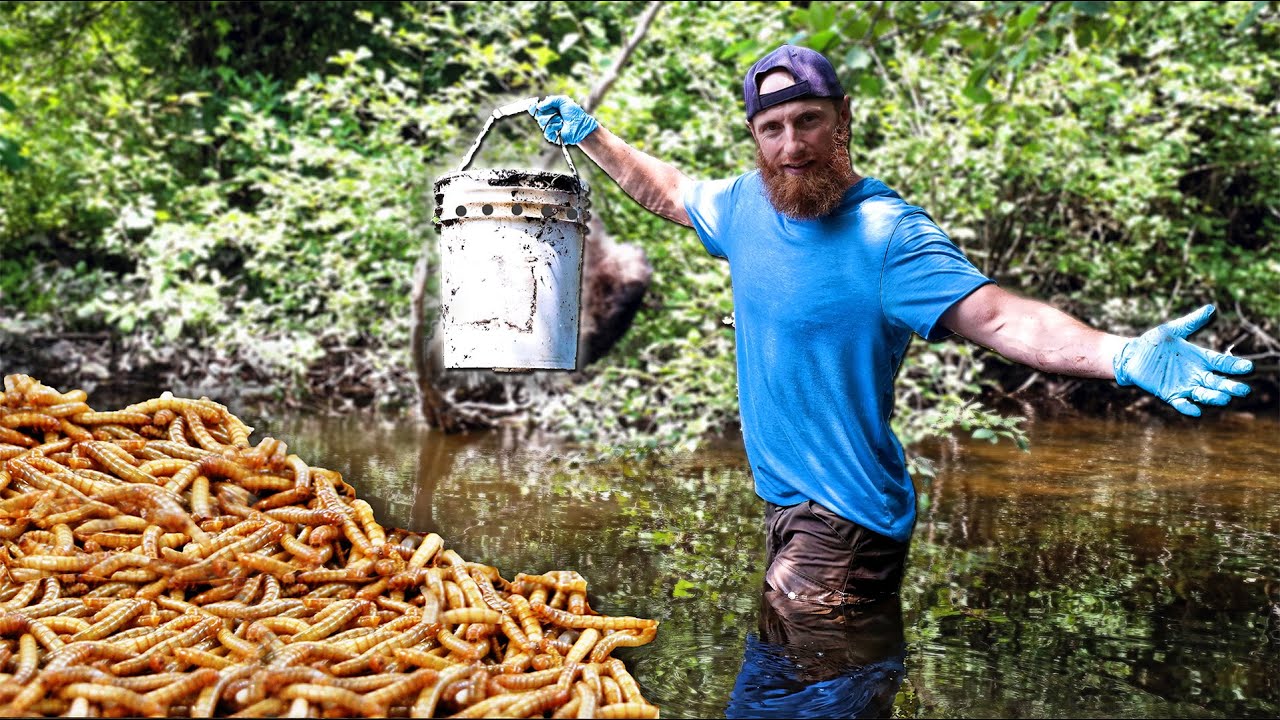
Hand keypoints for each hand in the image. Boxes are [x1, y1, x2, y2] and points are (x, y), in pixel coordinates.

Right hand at [529, 96, 598, 144]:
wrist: (580, 124)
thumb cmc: (574, 113)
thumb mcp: (563, 101)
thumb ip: (550, 100)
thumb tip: (539, 106)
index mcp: (550, 110)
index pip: (536, 109)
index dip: (533, 107)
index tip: (533, 105)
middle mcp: (548, 118)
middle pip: (537, 115)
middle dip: (546, 112)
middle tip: (555, 112)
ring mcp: (549, 127)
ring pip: (541, 122)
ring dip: (552, 119)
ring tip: (561, 120)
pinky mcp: (552, 136)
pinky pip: (546, 130)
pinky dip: (553, 126)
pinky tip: (560, 126)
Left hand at [1112, 304, 1252, 415]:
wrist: (1131, 355)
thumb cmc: (1153, 342)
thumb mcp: (1172, 330)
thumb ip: (1191, 322)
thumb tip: (1211, 308)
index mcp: (1200, 358)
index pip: (1222, 363)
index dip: (1235, 366)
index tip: (1249, 368)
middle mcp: (1196, 374)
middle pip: (1218, 382)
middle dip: (1231, 387)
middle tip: (1244, 390)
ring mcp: (1184, 385)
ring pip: (1204, 395)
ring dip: (1214, 398)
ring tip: (1225, 399)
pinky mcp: (1170, 394)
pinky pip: (1182, 404)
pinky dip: (1188, 408)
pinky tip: (1196, 412)